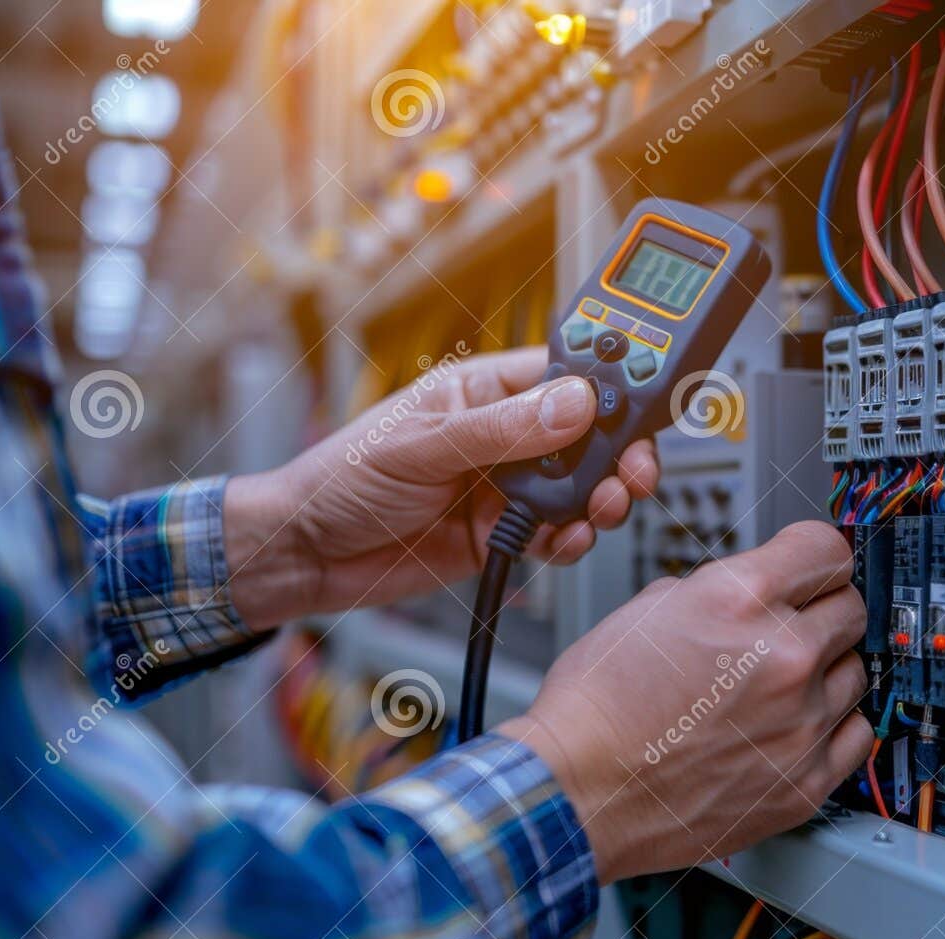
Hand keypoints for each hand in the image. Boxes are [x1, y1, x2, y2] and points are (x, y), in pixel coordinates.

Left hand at [224, 346, 659, 626]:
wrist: (305, 555)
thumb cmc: (339, 480)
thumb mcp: (421, 448)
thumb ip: (501, 431)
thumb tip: (573, 404)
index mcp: (482, 392)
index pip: (562, 376)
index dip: (607, 387)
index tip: (638, 404)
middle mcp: (501, 436)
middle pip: (584, 435)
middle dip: (616, 452)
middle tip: (633, 471)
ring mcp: (502, 487)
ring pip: (577, 487)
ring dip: (599, 499)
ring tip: (601, 509)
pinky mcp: (499, 535)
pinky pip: (554, 534)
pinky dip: (570, 540)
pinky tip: (567, 541)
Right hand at [497, 522, 871, 884]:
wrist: (579, 791)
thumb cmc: (597, 709)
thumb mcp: (649, 608)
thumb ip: (721, 590)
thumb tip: (759, 592)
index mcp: (740, 600)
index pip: (827, 551)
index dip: (813, 556)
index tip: (810, 568)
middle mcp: (783, 657)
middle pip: (851, 608)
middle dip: (820, 611)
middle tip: (790, 627)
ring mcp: (801, 724)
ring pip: (856, 671)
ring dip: (824, 671)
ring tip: (777, 686)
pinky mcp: (806, 783)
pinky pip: (856, 735)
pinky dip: (832, 726)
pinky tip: (795, 725)